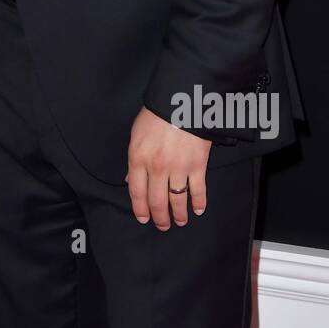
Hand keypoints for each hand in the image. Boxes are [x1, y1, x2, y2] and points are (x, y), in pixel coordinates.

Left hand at [125, 106, 210, 228]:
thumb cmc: (156, 114)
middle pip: (157, 200)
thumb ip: (133, 159)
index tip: (143, 218)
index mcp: (138, 158)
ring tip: (179, 221)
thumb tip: (129, 180)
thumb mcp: (136, 134)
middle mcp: (157, 167)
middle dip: (159, 217)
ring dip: (179, 214)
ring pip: (177, 200)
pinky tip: (198, 210)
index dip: (140, 208)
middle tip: (162, 225)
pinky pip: (198, 190)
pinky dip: (199, 203)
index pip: (136, 191)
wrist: (182, 101)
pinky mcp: (198, 166)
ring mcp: (178, 168)